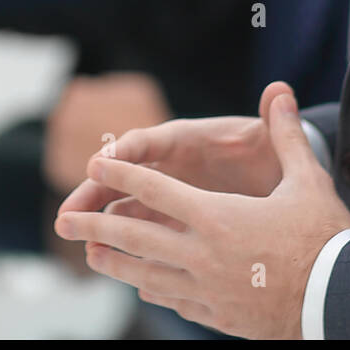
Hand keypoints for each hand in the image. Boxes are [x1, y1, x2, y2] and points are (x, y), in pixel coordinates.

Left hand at [53, 81, 349, 338]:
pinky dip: (151, 287)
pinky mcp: (218, 315)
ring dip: (114, 262)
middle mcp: (202, 254)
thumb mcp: (307, 180)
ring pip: (146, 274)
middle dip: (95, 224)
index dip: (122, 175)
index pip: (157, 191)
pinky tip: (142, 285)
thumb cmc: (323, 237)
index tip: (95, 165)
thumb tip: (280, 90)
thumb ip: (286, 134)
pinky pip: (173, 298)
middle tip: (63, 219)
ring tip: (90, 254)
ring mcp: (206, 289)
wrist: (338, 300)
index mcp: (217, 217)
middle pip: (136, 237)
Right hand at [56, 85, 289, 220]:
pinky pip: (145, 227)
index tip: (98, 161)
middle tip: (68, 214)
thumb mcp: (271, 140)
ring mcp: (170, 192)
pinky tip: (111, 261)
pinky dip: (128, 241)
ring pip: (128, 205)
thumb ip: (273, 119)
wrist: (275, 179)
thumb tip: (281, 89)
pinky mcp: (174, 217)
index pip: (149, 141)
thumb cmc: (269, 155)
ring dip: (104, 221)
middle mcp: (171, 164)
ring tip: (83, 243)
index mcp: (188, 140)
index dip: (124, 151)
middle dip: (95, 192)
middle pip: (125, 175)